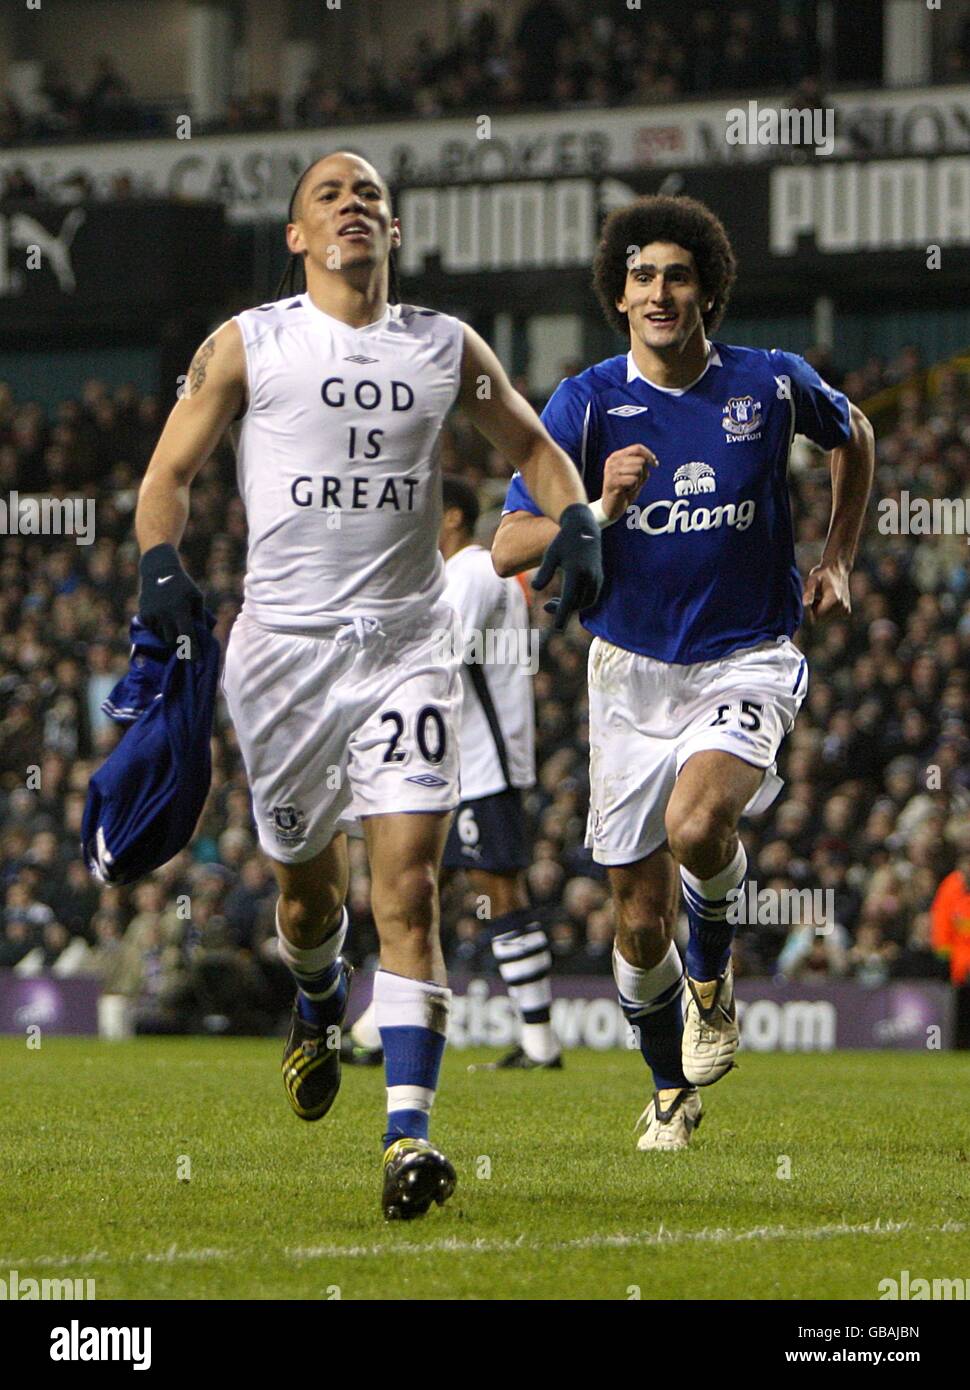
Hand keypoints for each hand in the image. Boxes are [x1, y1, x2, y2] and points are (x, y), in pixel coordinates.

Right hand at [137, 543, 203, 653]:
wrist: (157, 569)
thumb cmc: (182, 584)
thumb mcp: (196, 596)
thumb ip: (200, 616)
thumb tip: (204, 635)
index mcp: (180, 609)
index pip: (187, 635)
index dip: (192, 650)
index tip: (196, 662)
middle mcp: (164, 613)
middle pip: (172, 640)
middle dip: (178, 645)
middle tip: (184, 646)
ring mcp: (152, 614)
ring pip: (161, 637)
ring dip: (168, 637)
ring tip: (173, 629)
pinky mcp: (143, 614)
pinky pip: (152, 630)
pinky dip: (158, 630)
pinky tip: (163, 621)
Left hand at [532, 503, 602, 631]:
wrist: (585, 529)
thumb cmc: (564, 542)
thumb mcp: (550, 554)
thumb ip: (544, 572)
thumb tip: (535, 588)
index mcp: (576, 570)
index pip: (569, 598)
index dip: (562, 614)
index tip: (557, 628)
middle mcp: (589, 576)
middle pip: (577, 603)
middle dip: (562, 609)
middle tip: (546, 607)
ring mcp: (597, 578)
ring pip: (585, 602)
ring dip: (571, 606)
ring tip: (553, 603)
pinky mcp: (600, 578)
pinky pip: (591, 597)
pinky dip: (579, 602)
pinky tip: (567, 598)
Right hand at [600, 444, 657, 521]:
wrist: (611, 508)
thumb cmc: (624, 490)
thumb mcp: (635, 474)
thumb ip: (641, 465)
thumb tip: (651, 461)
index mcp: (616, 456)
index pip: (637, 448)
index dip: (649, 455)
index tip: (655, 464)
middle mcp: (612, 461)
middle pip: (640, 460)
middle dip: (642, 473)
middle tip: (633, 482)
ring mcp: (611, 471)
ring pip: (638, 469)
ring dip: (638, 481)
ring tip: (629, 486)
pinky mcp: (612, 482)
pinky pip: (633, 480)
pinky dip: (634, 487)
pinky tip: (626, 491)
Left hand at [802, 561, 850, 622]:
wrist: (838, 568)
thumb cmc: (822, 573)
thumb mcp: (813, 580)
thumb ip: (808, 592)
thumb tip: (804, 605)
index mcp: (834, 600)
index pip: (816, 616)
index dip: (810, 609)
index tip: (812, 598)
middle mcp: (843, 607)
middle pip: (821, 619)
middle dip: (815, 611)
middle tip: (817, 596)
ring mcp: (846, 611)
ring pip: (825, 620)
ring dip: (820, 611)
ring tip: (822, 597)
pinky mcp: (847, 612)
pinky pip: (831, 618)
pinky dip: (826, 612)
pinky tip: (827, 600)